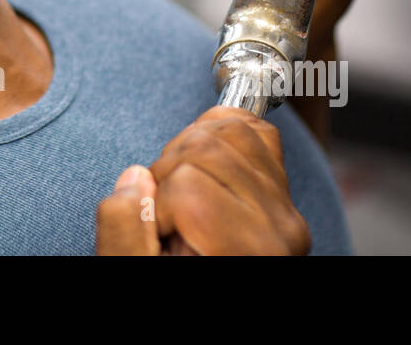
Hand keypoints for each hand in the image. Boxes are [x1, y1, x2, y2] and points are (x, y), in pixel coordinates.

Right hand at [94, 107, 310, 254]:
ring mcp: (285, 205)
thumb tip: (135, 178)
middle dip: (168, 172)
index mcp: (247, 251)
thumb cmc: (184, 283)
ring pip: (231, 128)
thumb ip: (126, 233)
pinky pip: (254, 130)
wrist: (212, 273)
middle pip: (205, 146)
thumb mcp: (137, 272)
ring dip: (189, 150)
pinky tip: (201, 167)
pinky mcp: (281, 189)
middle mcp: (279, 226)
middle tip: (166, 214)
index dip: (157, 205)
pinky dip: (219, 132)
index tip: (160, 236)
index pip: (188, 185)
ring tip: (179, 193)